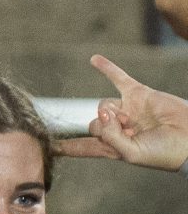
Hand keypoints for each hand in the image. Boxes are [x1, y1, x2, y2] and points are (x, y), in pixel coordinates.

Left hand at [58, 54, 187, 170]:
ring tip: (133, 122)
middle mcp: (117, 128)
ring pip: (102, 106)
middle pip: (92, 123)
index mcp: (113, 147)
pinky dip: (107, 68)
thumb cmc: (163, 153)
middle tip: (126, 131)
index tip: (49, 147)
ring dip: (114, 113)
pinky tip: (94, 60)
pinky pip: (118, 78)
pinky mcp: (138, 94)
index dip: (67, 147)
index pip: (83, 146)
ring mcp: (127, 110)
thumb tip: (100, 113)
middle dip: (105, 127)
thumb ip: (110, 137)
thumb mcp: (131, 154)